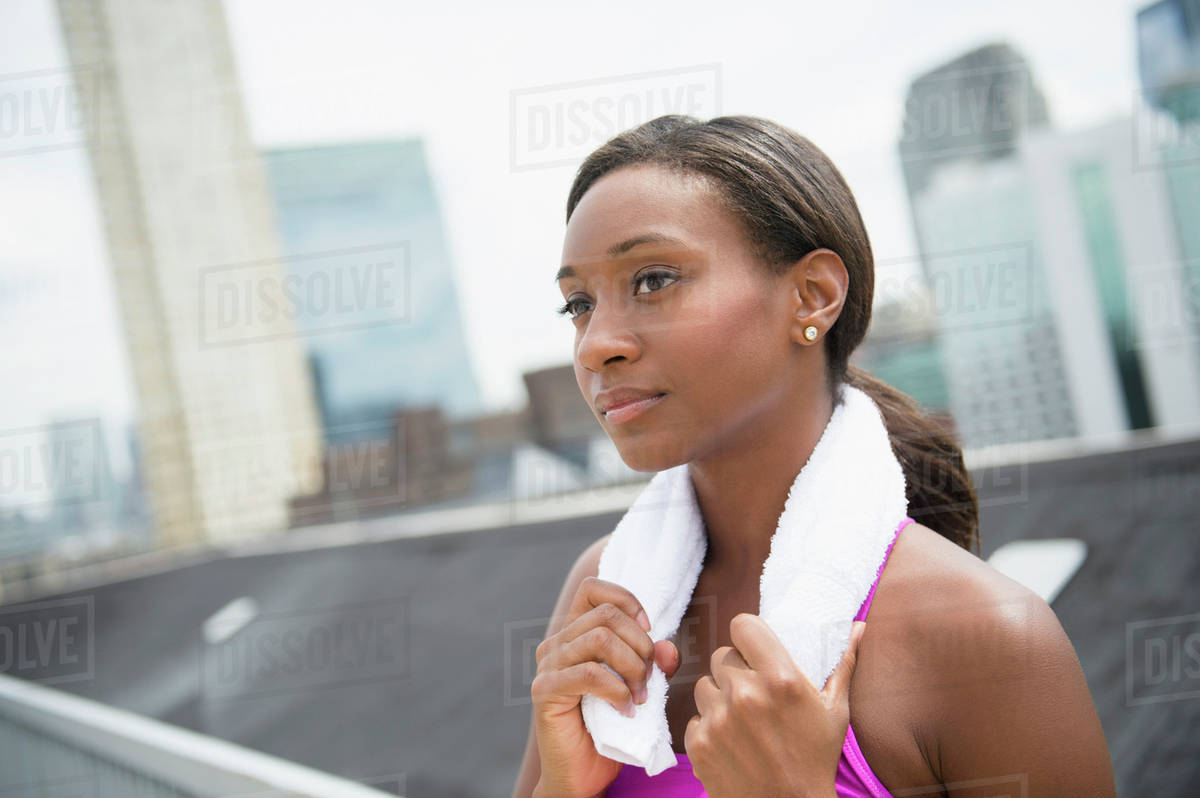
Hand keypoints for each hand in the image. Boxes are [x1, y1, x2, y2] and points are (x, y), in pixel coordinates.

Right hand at [531, 577, 680, 797]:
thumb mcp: (639, 688)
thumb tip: (669, 647)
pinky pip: (589, 674)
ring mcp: (549, 665)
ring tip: (641, 696)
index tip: (648, 630)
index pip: (593, 588)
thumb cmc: (611, 729)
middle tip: (650, 678)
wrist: (584, 775)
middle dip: (640, 644)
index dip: (627, 601)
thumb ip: (654, 664)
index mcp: (576, 633)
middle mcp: (557, 642)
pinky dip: (617, 690)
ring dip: (632, 668)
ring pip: (600, 639)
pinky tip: (626, 709)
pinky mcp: (546, 691)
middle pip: (607, 615)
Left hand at [684, 615, 865, 797]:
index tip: (754, 650)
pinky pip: (695, 718)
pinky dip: (709, 728)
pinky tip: (732, 742)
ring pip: (705, 686)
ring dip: (719, 698)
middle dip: (736, 670)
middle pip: (722, 655)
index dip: (747, 636)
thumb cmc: (816, 759)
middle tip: (754, 692)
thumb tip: (858, 627)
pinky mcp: (699, 743)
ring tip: (743, 720)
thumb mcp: (836, 711)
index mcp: (779, 678)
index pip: (742, 625)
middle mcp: (745, 693)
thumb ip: (842, 664)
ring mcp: (718, 719)